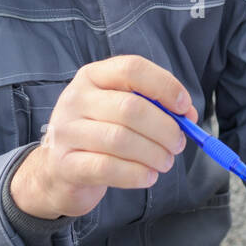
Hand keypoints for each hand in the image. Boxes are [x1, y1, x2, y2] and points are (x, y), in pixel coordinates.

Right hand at [9, 54, 196, 218]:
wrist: (57, 172)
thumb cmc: (100, 135)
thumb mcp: (121, 112)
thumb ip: (155, 107)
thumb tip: (188, 115)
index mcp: (93, 76)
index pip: (132, 68)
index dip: (164, 86)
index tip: (184, 107)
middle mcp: (75, 98)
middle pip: (131, 108)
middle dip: (164, 128)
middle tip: (178, 144)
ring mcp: (66, 131)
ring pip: (121, 139)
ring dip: (153, 154)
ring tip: (165, 162)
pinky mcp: (64, 164)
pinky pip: (108, 167)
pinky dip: (136, 174)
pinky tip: (148, 176)